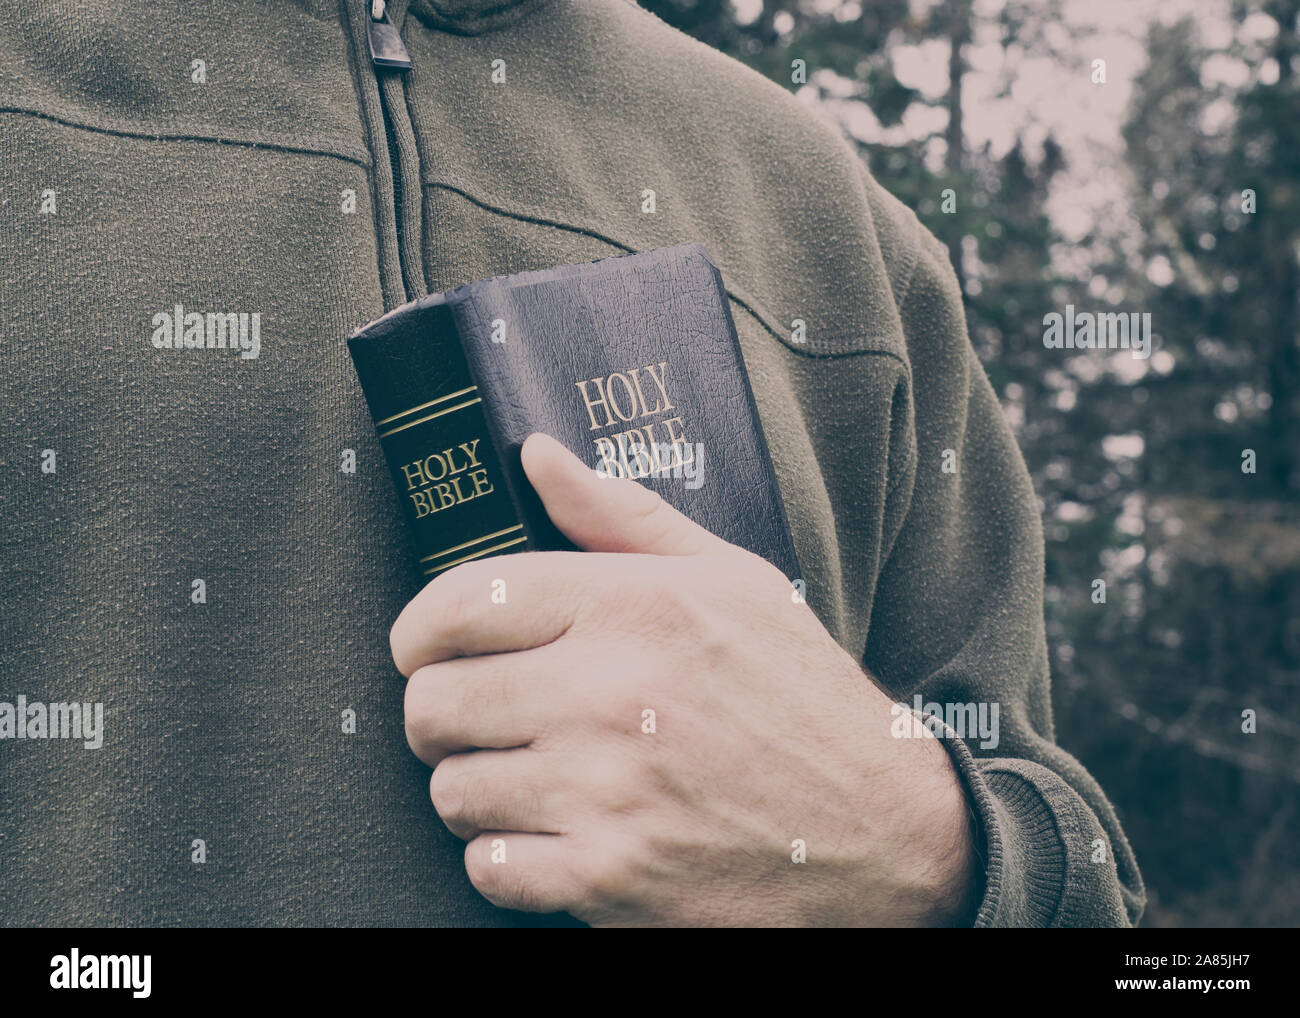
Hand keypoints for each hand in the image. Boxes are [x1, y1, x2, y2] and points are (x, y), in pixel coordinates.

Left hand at [391, 433, 978, 925]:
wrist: (885, 829)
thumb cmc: (801, 695)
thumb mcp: (729, 579)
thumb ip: (620, 516)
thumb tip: (535, 454)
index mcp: (634, 606)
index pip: (458, 602)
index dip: (418, 629)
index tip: (425, 647)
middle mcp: (610, 693)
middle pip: (433, 703)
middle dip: (443, 710)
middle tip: (483, 716)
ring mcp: (606, 793)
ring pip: (451, 790)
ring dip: (478, 786)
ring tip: (533, 775)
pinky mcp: (610, 878)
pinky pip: (488, 868)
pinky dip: (509, 856)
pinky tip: (557, 832)